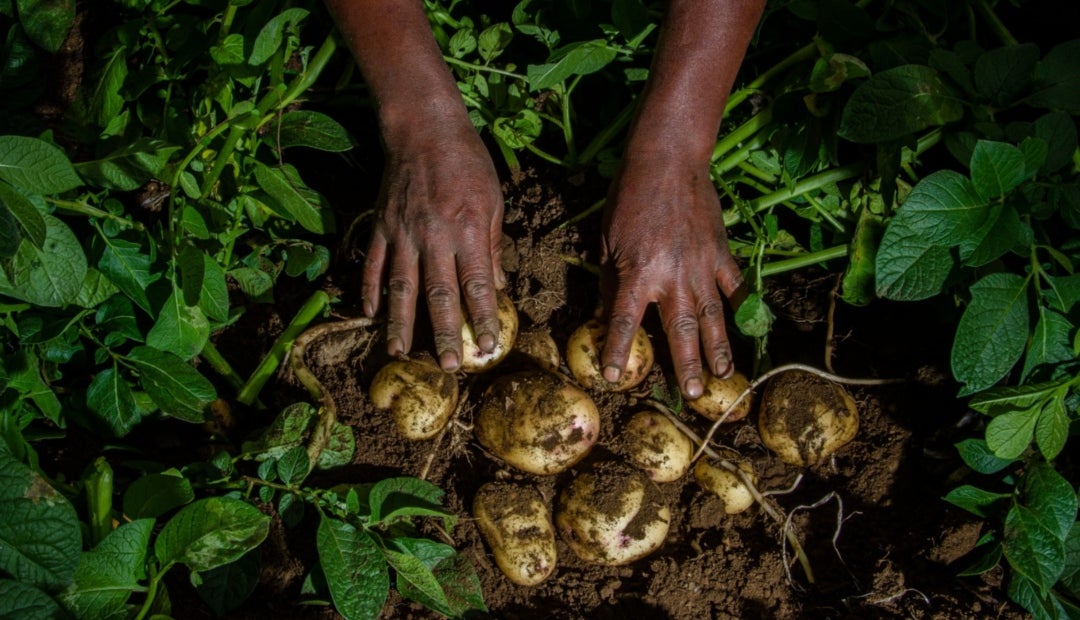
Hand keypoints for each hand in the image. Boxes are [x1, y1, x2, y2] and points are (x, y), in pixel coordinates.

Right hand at [361, 119, 504, 371]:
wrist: (423, 129)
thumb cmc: (467, 163)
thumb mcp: (493, 200)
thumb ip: (493, 245)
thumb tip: (497, 287)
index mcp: (468, 230)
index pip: (478, 286)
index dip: (484, 319)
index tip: (489, 347)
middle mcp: (434, 237)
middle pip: (439, 295)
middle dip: (444, 334)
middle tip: (447, 366)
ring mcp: (403, 233)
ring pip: (401, 287)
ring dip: (401, 324)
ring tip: (400, 353)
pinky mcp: (381, 226)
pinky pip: (374, 265)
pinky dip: (370, 291)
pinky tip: (370, 315)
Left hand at [600, 153, 744, 398]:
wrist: (668, 162)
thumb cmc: (629, 198)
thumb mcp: (607, 240)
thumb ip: (610, 280)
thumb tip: (608, 313)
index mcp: (637, 274)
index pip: (623, 322)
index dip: (617, 351)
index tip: (614, 378)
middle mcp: (671, 278)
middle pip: (679, 332)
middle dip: (685, 365)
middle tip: (693, 394)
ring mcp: (701, 268)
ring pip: (712, 318)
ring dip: (718, 349)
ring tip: (723, 375)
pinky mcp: (720, 254)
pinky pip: (733, 287)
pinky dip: (741, 307)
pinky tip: (749, 328)